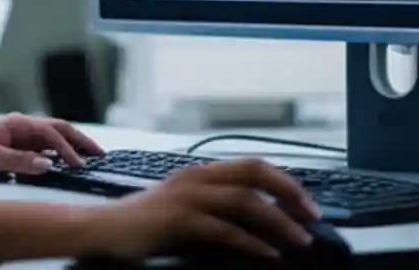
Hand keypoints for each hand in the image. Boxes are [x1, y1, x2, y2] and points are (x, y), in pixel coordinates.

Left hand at [0, 113, 105, 178]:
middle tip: (100, 153)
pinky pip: (42, 150)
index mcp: (16, 123)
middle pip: (57, 130)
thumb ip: (21, 162)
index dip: (67, 148)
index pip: (50, 133)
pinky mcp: (16, 149)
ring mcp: (19, 137)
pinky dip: (57, 156)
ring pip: (52, 140)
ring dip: (71, 147)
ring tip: (90, 157)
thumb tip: (48, 165)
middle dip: (79, 141)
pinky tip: (66, 164)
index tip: (79, 164)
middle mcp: (20, 127)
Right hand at [92, 158, 321, 260]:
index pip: (253, 165)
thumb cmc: (144, 223)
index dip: (286, 181)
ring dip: (280, 221)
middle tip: (314, 216)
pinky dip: (252, 243)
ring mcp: (188, 196)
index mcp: (201, 171)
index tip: (307, 203)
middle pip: (256, 172)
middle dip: (291, 192)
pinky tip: (268, 254)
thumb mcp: (185, 207)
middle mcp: (197, 176)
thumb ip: (216, 206)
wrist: (104, 230)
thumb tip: (260, 217)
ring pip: (246, 201)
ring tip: (300, 239)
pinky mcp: (179, 220)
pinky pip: (225, 229)